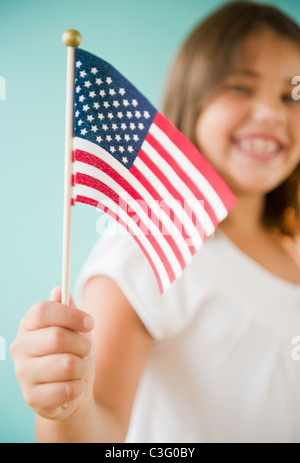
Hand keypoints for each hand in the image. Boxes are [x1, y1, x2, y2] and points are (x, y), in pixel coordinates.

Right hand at [11, 287, 95, 420]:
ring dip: (82, 367)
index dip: (70, 315)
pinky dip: (78, 387)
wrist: (71, 391)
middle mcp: (20, 347)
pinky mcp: (32, 398)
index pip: (43, 311)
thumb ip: (67, 309)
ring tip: (77, 369)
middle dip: (82, 344)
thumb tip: (59, 289)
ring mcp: (23, 373)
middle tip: (85, 349)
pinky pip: (68, 388)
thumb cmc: (72, 353)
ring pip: (67, 365)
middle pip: (57, 337)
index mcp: (28, 325)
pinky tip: (71, 386)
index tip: (90, 323)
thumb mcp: (74, 328)